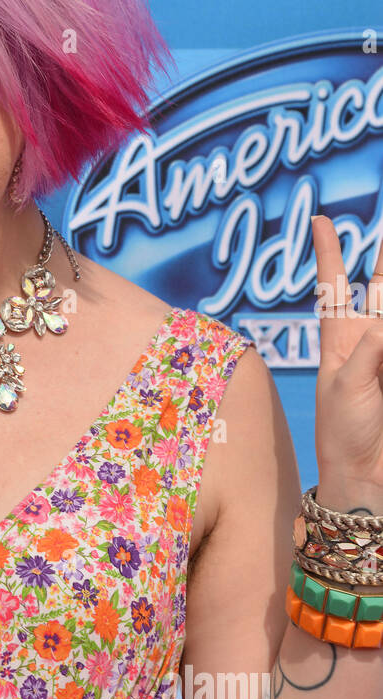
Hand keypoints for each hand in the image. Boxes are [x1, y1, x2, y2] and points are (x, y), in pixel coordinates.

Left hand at [312, 213, 382, 512]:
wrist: (366, 477)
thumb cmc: (344, 435)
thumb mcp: (347, 389)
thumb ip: (368, 352)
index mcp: (342, 342)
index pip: (334, 288)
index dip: (329, 253)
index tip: (320, 220)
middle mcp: (371, 342)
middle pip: (381, 289)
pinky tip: (382, 338)